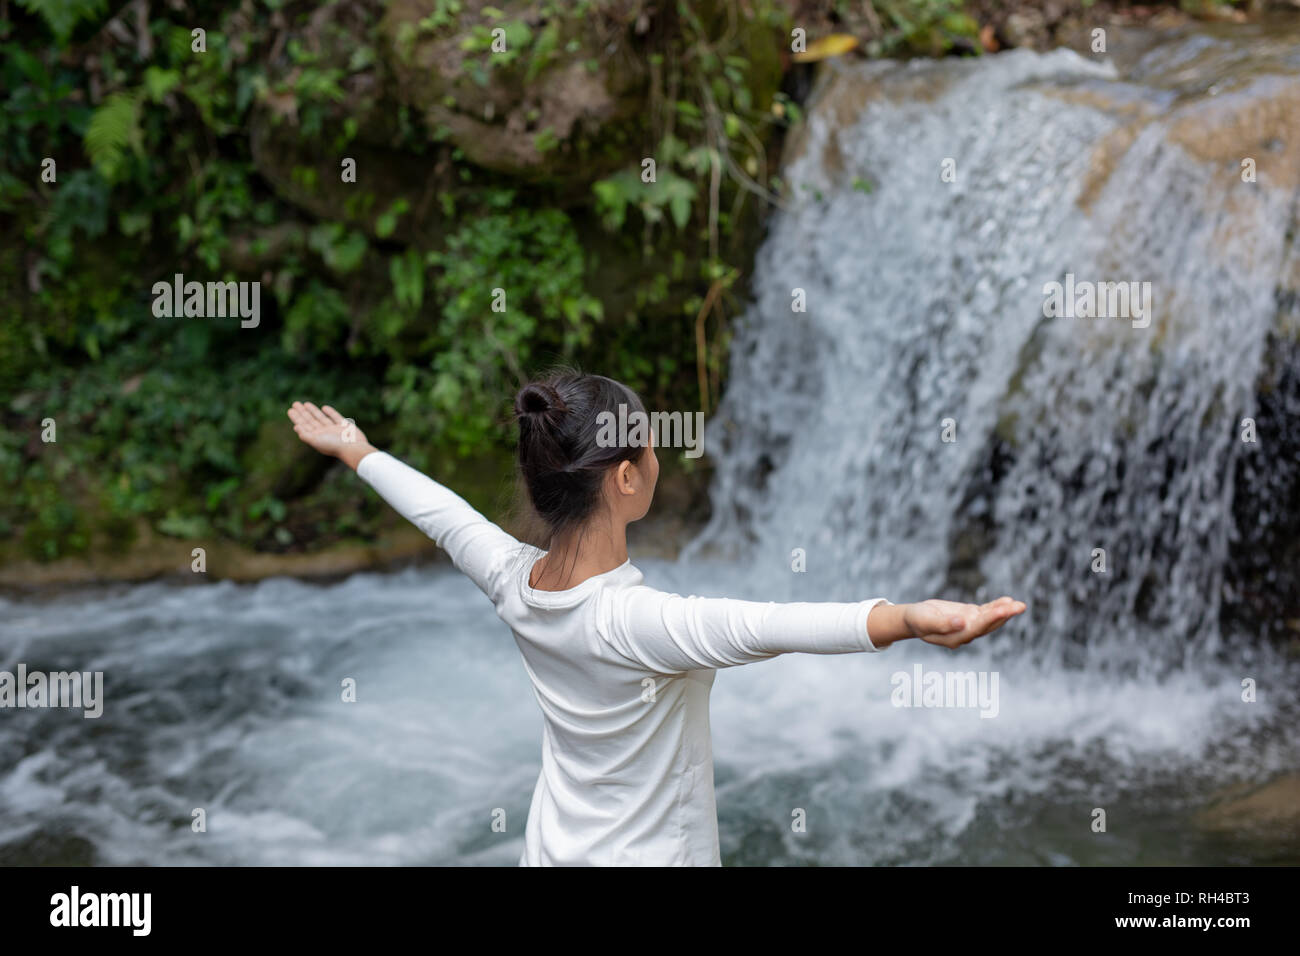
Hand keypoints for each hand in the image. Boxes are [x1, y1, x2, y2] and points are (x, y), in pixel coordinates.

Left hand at [286, 401, 373, 468]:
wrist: (352, 448)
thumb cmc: (333, 446)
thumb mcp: (315, 441)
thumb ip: (305, 434)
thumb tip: (296, 427)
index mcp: (316, 437)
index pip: (304, 425)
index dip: (297, 418)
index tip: (290, 410)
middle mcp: (324, 433)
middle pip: (310, 421)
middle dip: (302, 412)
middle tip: (295, 404)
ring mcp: (334, 429)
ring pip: (321, 418)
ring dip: (313, 411)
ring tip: (305, 404)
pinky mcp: (344, 426)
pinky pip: (335, 417)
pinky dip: (330, 412)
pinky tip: (324, 408)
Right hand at [903, 597, 1025, 647]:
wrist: (913, 619)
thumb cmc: (916, 620)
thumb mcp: (924, 621)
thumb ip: (942, 624)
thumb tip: (962, 623)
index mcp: (956, 637)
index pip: (976, 628)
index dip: (990, 619)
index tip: (1002, 610)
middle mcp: (966, 633)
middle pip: (989, 624)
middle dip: (1004, 615)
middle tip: (1019, 606)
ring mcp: (969, 624)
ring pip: (990, 618)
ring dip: (1005, 611)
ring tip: (1020, 605)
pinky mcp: (969, 615)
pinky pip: (986, 611)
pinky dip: (997, 606)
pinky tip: (1007, 600)